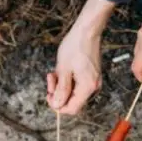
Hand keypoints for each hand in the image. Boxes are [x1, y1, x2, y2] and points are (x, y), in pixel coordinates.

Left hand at [47, 0, 113, 114]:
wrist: (87, 31)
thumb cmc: (75, 47)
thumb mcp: (63, 69)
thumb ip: (60, 90)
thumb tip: (57, 105)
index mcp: (87, 87)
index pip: (71, 109)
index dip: (57, 105)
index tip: (48, 95)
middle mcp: (93, 87)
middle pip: (72, 101)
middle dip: (58, 93)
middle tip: (50, 79)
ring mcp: (93, 81)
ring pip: (73, 92)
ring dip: (61, 86)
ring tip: (54, 72)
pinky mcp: (91, 76)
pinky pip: (77, 85)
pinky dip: (67, 80)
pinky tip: (62, 70)